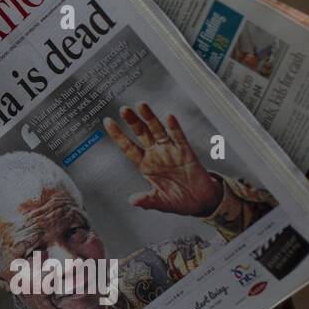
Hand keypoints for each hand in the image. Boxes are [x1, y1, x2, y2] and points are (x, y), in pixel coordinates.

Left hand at [102, 103, 222, 216]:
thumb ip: (147, 200)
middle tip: (123, 109)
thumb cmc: (179, 200)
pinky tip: (169, 117)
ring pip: (158, 131)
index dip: (118, 136)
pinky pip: (179, 138)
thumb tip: (132, 201)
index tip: (108, 122)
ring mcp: (171, 152)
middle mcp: (156, 155)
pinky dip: (174, 128)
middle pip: (141, 134)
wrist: (201, 202)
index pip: (128, 147)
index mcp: (146, 165)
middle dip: (133, 122)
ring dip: (150, 118)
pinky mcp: (186, 153)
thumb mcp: (160, 202)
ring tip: (141, 105)